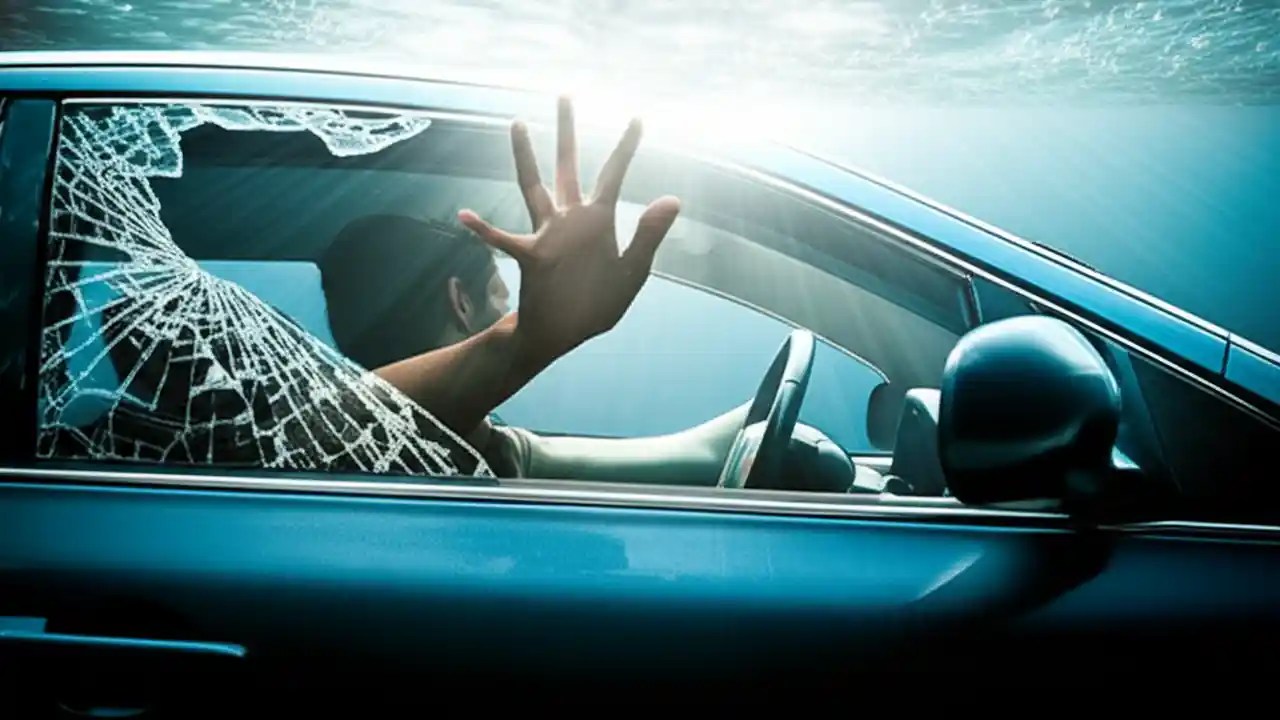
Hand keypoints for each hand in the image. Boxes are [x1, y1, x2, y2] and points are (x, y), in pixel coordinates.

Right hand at [459, 96, 680, 368]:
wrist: (563, 334)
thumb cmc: (595, 304)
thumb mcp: (633, 272)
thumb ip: (650, 235)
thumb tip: (673, 198)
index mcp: (599, 221)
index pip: (614, 174)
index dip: (626, 146)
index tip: (637, 117)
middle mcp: (571, 219)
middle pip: (568, 165)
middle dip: (566, 132)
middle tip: (565, 95)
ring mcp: (548, 234)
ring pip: (533, 186)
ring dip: (525, 157)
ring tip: (516, 124)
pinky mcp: (532, 256)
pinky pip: (504, 239)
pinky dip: (485, 229)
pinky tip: (465, 215)